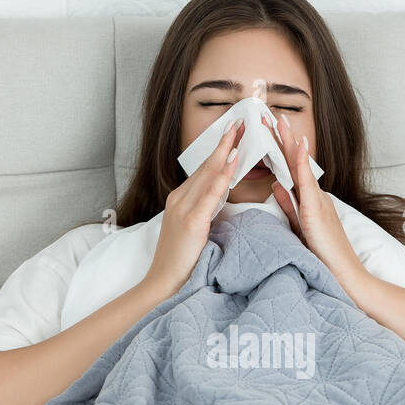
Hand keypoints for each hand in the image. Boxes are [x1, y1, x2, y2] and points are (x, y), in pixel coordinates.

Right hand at [144, 118, 244, 295]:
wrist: (164, 285)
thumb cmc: (182, 263)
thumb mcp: (194, 231)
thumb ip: (206, 212)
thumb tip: (223, 199)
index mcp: (181, 201)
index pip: (204, 170)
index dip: (219, 150)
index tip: (233, 133)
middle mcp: (179, 199)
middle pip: (206, 165)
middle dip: (224, 141)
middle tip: (240, 120)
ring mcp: (183, 209)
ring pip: (208, 173)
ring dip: (225, 149)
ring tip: (240, 130)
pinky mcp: (191, 221)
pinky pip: (210, 193)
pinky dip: (223, 174)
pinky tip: (233, 159)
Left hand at [264, 113, 366, 290]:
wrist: (346, 278)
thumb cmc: (325, 259)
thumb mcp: (300, 228)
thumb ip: (289, 206)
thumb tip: (277, 184)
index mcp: (309, 201)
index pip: (289, 171)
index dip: (278, 150)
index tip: (267, 130)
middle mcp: (315, 197)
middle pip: (294, 163)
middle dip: (281, 138)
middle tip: (269, 114)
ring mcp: (318, 202)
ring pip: (299, 168)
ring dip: (288, 142)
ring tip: (278, 120)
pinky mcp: (318, 212)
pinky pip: (307, 184)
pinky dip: (302, 163)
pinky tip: (297, 146)